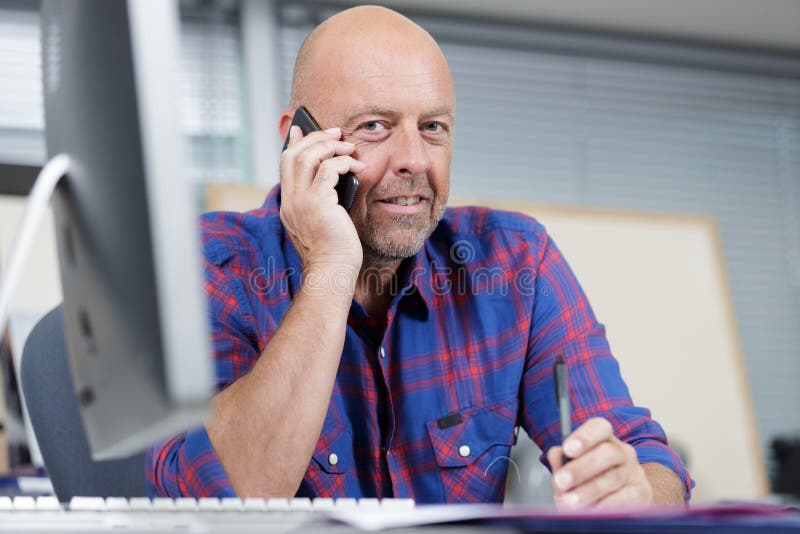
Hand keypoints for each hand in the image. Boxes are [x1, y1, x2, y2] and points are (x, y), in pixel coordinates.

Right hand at [280, 126, 364, 272]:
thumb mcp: (322, 222)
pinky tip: (357, 167)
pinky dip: (343, 162)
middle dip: (314, 138)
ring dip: (329, 146)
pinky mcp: (317, 203)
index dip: (293, 144)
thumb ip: (322, 200)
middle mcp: (290, 202)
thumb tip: (336, 178)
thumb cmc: (334, 253)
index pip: (284, 166)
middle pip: (292, 155)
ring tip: (348, 145)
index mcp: (289, 206)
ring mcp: (301, 202)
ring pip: (307, 157)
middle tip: (335, 132)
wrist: (332, 273)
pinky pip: (328, 169)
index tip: (300, 130)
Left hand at [547, 417, 652, 508]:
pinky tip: (591, 510)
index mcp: (604, 439)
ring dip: (588, 491)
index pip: (599, 427)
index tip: (567, 449)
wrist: (622, 500)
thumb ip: (561, 462)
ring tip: (569, 502)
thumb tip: (556, 454)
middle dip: (581, 468)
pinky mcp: (641, 493)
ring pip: (613, 477)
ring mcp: (634, 472)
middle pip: (607, 452)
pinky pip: (625, 498)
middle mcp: (622, 452)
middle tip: (561, 481)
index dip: (584, 436)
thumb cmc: (591, 480)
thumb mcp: (572, 469)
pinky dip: (606, 505)